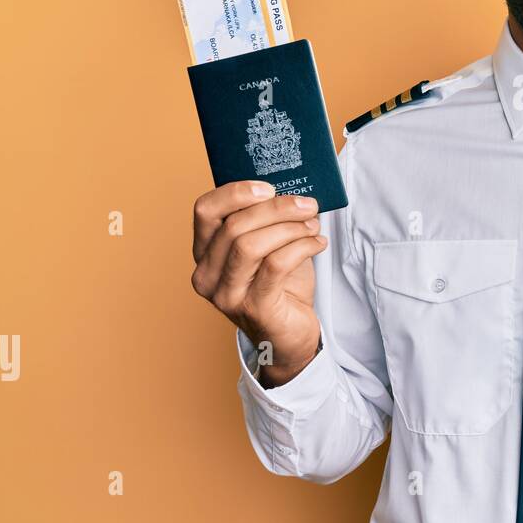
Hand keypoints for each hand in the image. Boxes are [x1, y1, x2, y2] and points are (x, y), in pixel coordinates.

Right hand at [190, 181, 327, 385]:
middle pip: (234, 226)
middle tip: (307, 204)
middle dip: (277, 209)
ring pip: (250, 245)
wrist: (291, 334)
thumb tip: (289, 188)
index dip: (235, 193)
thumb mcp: (267, 246)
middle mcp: (206, 275)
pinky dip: (302, 246)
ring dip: (290, 228)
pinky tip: (318, 243)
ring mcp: (226, 295)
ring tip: (313, 224)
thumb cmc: (279, 285)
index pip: (204, 211)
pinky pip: (276, 264)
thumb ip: (264, 220)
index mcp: (204, 253)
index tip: (269, 187)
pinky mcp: (254, 308)